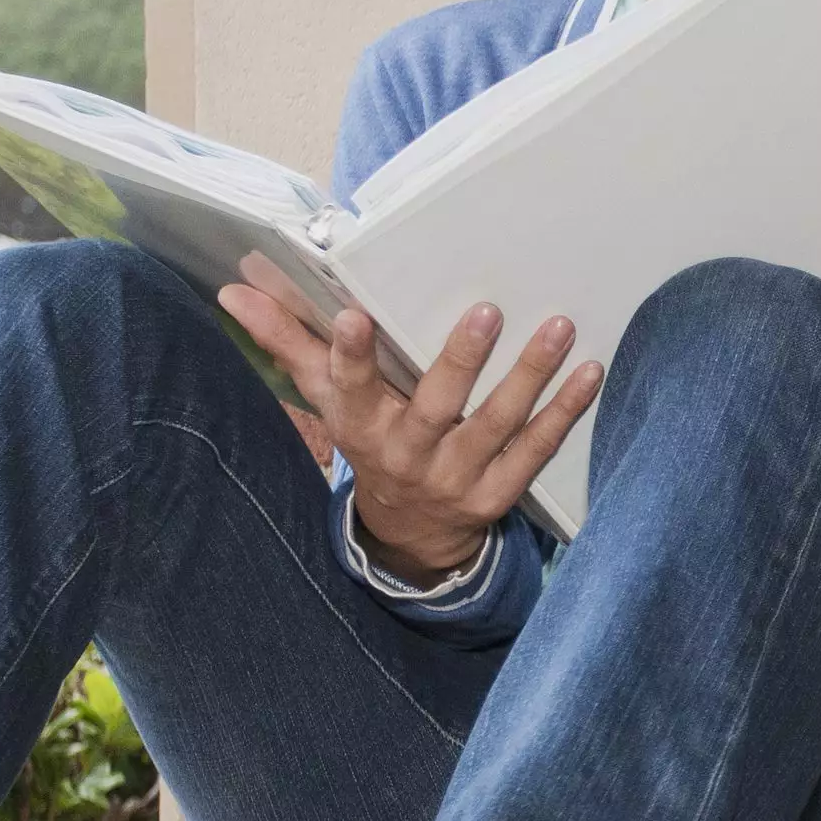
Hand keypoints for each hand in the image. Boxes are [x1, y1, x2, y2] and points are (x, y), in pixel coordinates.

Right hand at [219, 276, 599, 579]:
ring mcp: (455, 478)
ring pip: (495, 426)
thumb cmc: (368, 439)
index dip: (350, 356)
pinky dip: (564, 413)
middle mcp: (406, 454)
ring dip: (529, 377)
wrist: (407, 533)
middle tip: (487, 310)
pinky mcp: (497, 495)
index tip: (356, 316)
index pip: (348, 388)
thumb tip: (231, 288)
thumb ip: (286, 340)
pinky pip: (535, 452)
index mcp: (359, 425)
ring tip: (557, 326)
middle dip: (459, 359)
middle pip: (433, 406)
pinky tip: (589, 372)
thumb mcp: (325, 397)